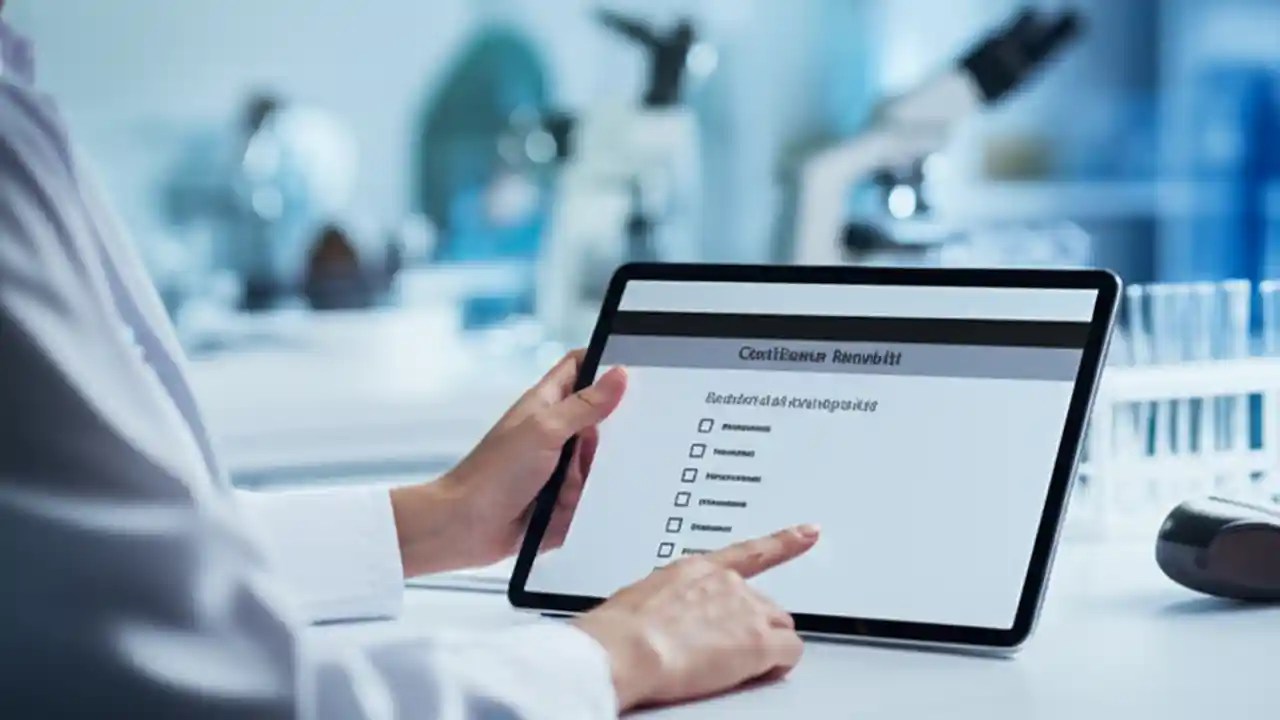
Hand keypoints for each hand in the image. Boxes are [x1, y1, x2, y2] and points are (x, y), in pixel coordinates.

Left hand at [390, 351, 626, 576]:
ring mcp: (560, 468)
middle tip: (600, 450)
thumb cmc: (495, 473)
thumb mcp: (545, 430)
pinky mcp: (564, 501)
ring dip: (591, 479)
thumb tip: (619, 373)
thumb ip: (585, 405)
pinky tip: (566, 512)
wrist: (465, 528)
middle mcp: (556, 432)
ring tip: (564, 492)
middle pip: (602, 422)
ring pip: (601, 465)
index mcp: (548, 404)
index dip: (606, 363)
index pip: (582, 368)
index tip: (640, 370)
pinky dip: (585, 505)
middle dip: (609, 439)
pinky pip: (593, 498)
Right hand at [574, 525, 820, 710]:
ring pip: (779, 628)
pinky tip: (759, 673)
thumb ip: (668, 602)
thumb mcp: (641, 600)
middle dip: (753, 628)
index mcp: (697, 570)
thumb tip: (661, 617)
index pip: (749, 553)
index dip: (784, 542)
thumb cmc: (619, 631)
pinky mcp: (758, 642)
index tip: (807, 533)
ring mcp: (746, 610)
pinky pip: (789, 652)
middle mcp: (727, 583)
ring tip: (733, 666)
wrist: (625, 647)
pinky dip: (779, 665)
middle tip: (726, 652)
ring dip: (766, 646)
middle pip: (764, 605)